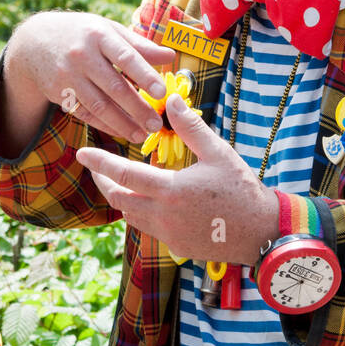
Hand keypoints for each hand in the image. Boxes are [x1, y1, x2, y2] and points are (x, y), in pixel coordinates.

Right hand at [7, 11, 175, 143]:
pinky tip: (121, 132)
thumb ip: (139, 45)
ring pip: (99, 105)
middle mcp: (82, 55)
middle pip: (114, 86)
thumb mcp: (108, 30)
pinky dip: (105, 125)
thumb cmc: (83, 34)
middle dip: (137, 108)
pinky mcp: (58, 92)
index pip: (126, 57)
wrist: (34, 42)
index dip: (145, 76)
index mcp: (99, 34)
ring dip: (122, 123)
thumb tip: (170, 56)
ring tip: (142, 135)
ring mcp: (67, 75)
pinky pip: (85, 113)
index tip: (162, 93)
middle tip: (157, 124)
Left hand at [76, 93, 279, 265]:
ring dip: (121, 198)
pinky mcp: (176, 245)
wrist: (261, 232)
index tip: (83, 153)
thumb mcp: (218, 153)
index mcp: (171, 190)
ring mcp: (168, 234)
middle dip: (103, 182)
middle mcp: (164, 215)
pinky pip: (147, 229)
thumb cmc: (242, 189)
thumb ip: (191, 127)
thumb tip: (171, 100)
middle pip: (118, 200)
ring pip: (130, 216)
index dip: (101, 163)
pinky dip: (139, 213)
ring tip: (120, 181)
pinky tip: (148, 201)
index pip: (124, 175)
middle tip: (96, 167)